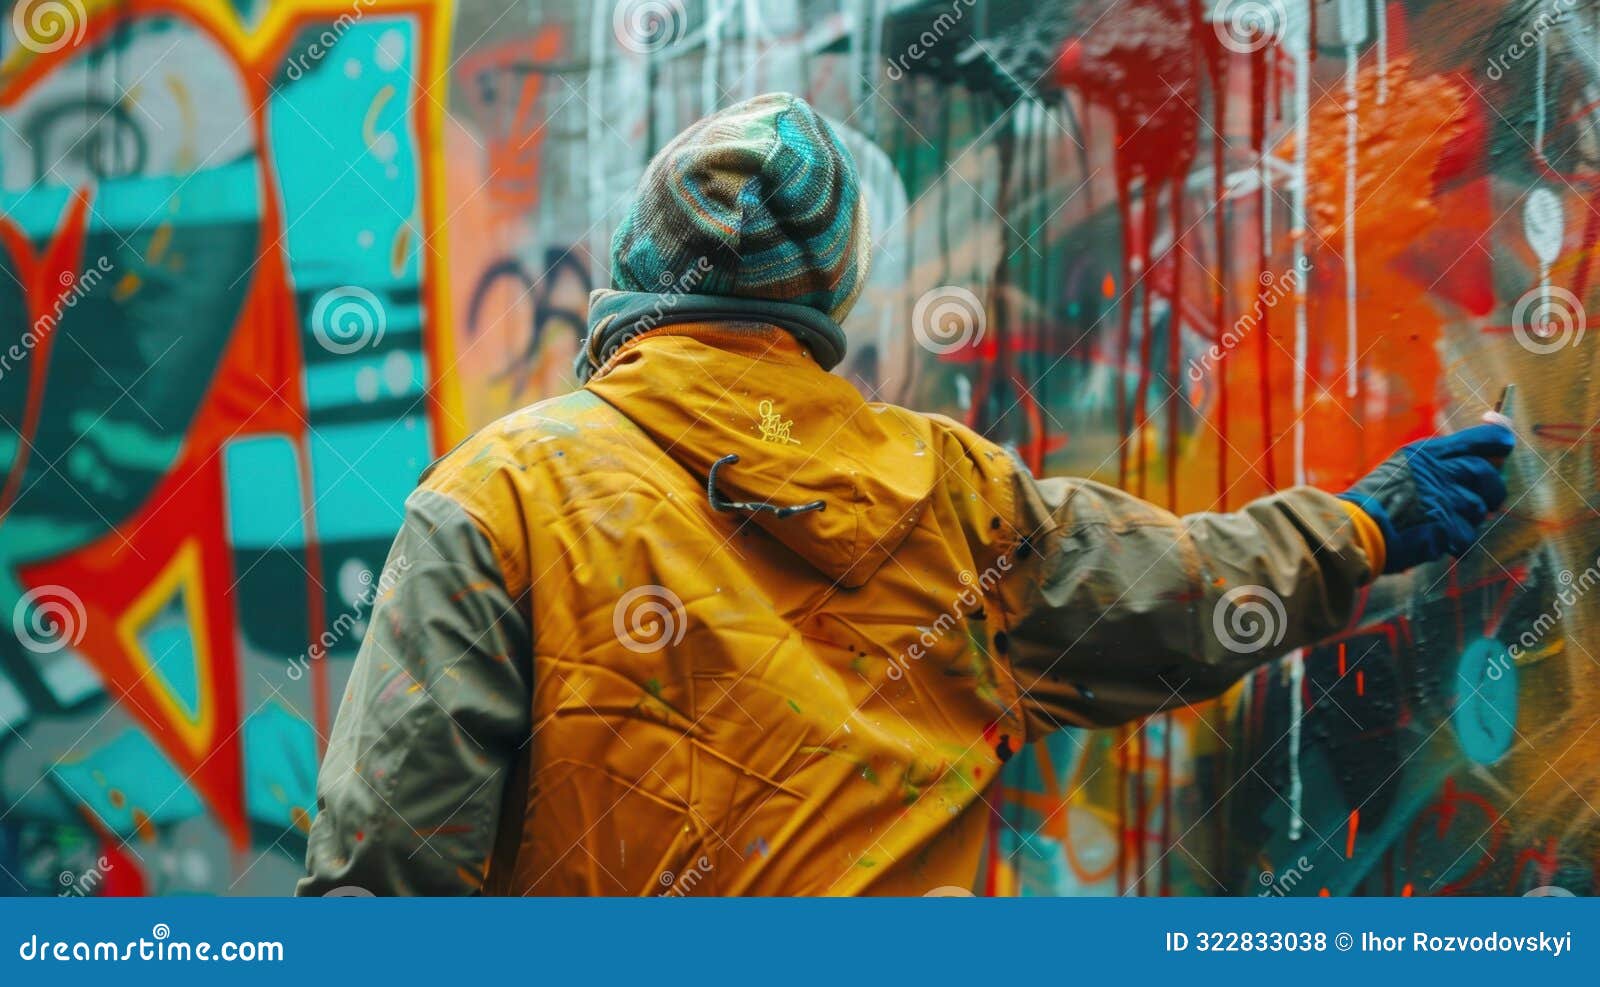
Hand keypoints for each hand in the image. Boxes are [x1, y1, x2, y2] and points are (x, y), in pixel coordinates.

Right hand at [1336, 423, 1514, 574]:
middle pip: (1488, 473)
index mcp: (1426, 453)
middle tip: (1483, 502)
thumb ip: (1438, 463)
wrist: (1353, 530)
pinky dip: (1456, 544)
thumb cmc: (1375, 503)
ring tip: (1441, 526)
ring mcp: (1442, 498)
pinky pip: (1467, 536)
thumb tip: (1486, 461)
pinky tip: (1436, 543)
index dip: (1501, 436)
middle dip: (1492, 490)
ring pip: (1478, 508)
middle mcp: (1438, 470)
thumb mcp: (1402, 469)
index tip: (1507, 440)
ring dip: (1466, 520)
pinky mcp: (1444, 526)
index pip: (1482, 438)